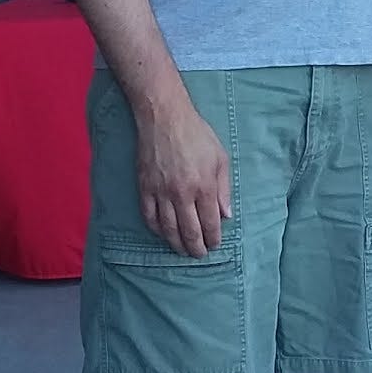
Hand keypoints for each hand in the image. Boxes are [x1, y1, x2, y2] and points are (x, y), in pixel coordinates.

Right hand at [134, 94, 231, 257]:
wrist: (164, 118)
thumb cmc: (196, 134)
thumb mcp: (220, 158)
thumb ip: (224, 189)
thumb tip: (226, 215)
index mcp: (204, 186)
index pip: (210, 223)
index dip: (213, 239)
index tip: (214, 244)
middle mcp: (182, 193)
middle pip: (189, 231)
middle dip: (196, 248)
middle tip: (198, 254)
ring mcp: (161, 192)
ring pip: (168, 229)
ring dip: (176, 243)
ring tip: (182, 249)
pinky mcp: (145, 187)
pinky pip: (149, 216)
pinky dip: (156, 229)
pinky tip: (162, 233)